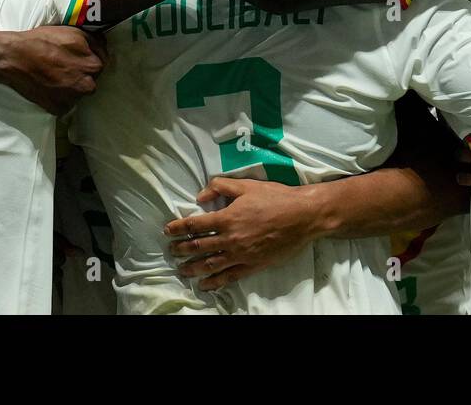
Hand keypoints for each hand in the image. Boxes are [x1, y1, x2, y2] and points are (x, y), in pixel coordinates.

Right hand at [0, 25, 106, 114]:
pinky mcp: (59, 109)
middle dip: (81, 75)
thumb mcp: (74, 32)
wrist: (15, 57)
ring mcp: (73, 99)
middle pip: (90, 82)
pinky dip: (59, 98)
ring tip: (55, 77)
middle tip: (64, 67)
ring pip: (78, 94)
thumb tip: (105, 49)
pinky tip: (49, 87)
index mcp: (93, 66)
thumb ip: (95, 42)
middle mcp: (87, 85)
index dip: (87, 60)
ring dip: (71, 88)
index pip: (101, 65)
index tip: (75, 58)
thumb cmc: (43, 41)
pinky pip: (65, 104)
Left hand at [163, 177, 322, 290]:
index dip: (178, 228)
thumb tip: (200, 196)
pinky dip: (215, 282)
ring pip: (210, 264)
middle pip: (198, 246)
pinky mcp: (252, 265)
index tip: (168, 231)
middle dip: (181, 249)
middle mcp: (230, 238)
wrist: (302, 216)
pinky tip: (205, 285)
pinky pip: (229, 276)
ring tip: (182, 270)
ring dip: (193, 268)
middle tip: (171, 251)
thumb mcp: (246, 185)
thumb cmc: (275, 197)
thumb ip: (220, 187)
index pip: (194, 225)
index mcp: (227, 218)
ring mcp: (241, 255)